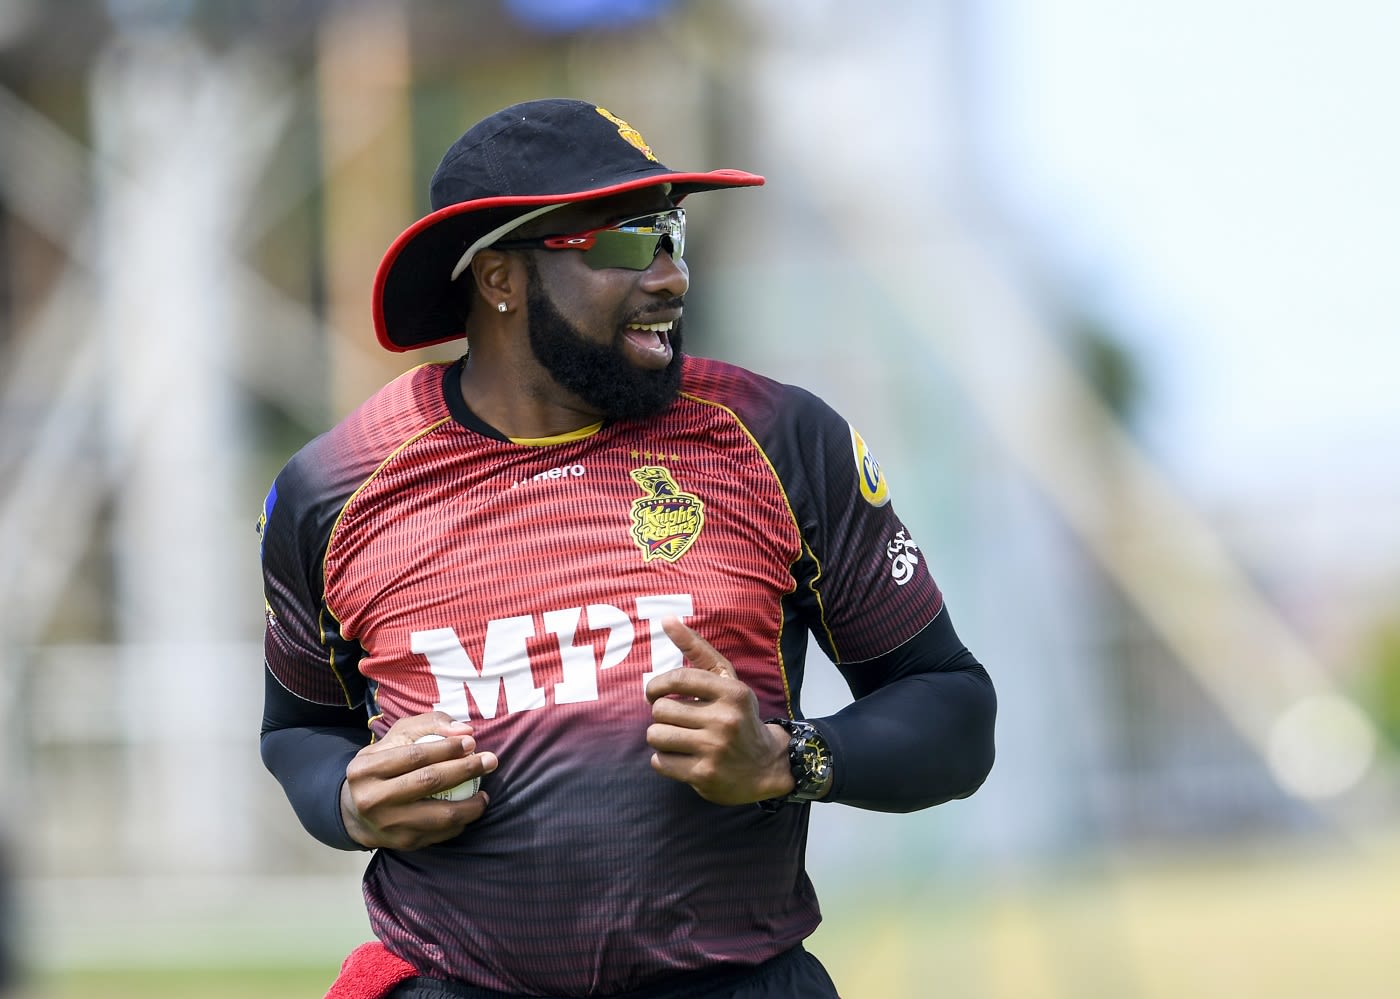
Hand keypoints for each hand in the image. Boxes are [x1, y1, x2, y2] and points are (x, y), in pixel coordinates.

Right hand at [341, 711, 498, 849]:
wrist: (355, 810)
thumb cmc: (383, 765)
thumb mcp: (397, 737)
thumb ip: (430, 725)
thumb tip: (464, 731)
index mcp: (367, 769)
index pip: (415, 755)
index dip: (447, 748)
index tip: (472, 742)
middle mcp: (373, 799)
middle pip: (429, 782)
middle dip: (466, 769)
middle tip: (490, 761)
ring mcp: (388, 825)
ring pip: (440, 815)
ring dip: (471, 804)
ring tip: (485, 793)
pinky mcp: (403, 843)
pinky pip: (441, 833)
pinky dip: (461, 821)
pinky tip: (470, 809)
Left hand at [644, 617, 793, 804]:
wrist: (766, 766)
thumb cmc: (738, 716)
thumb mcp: (726, 680)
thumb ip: (697, 649)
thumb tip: (666, 619)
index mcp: (732, 692)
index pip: (679, 678)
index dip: (657, 685)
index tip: (655, 692)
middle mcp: (725, 719)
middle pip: (661, 710)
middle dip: (662, 715)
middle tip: (677, 721)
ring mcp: (715, 749)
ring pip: (656, 735)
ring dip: (660, 738)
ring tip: (676, 739)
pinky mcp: (704, 775)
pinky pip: (660, 762)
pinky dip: (664, 760)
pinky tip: (682, 757)